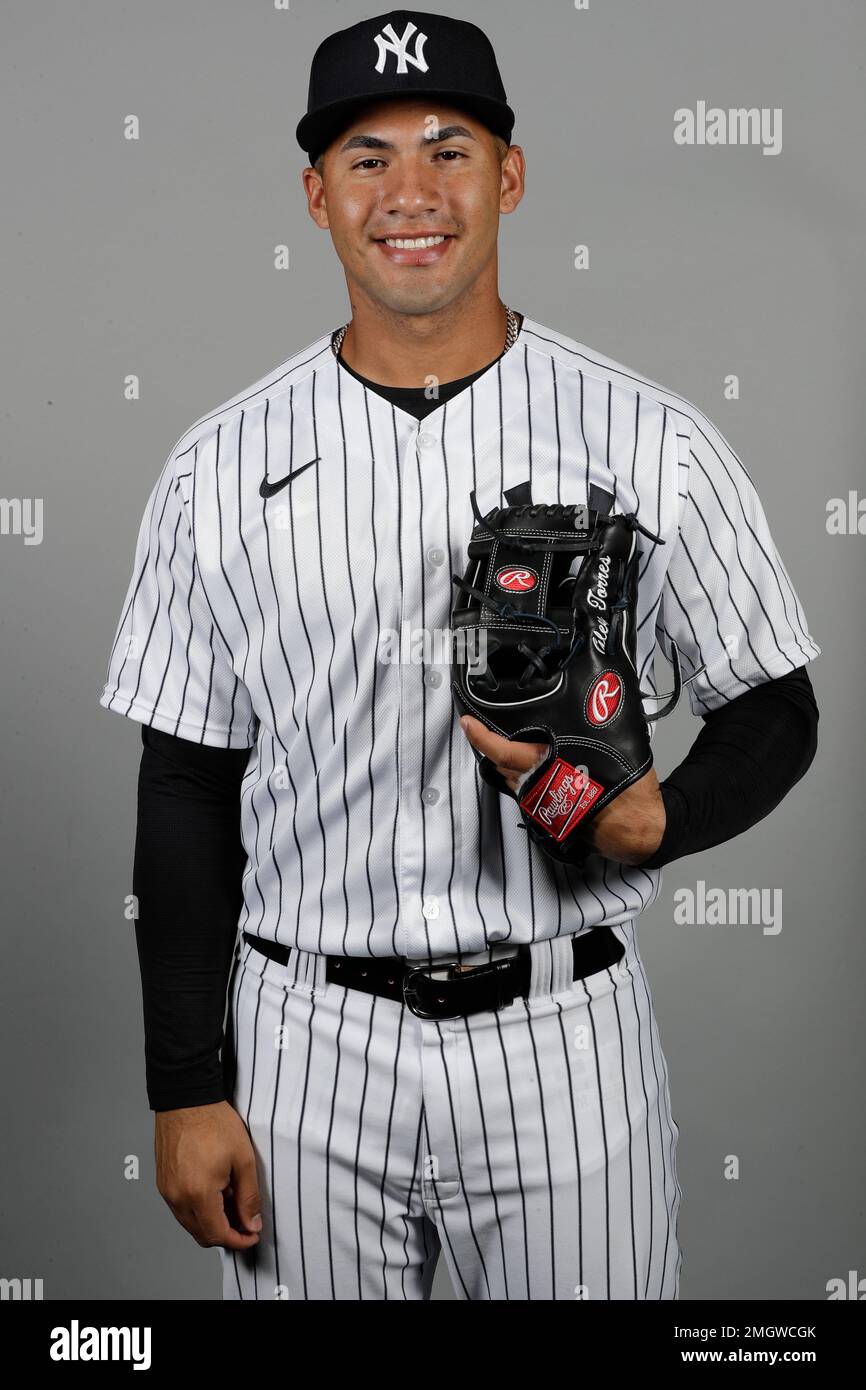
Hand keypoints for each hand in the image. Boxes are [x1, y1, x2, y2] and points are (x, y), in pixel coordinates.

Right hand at [155, 1100, 262, 1250]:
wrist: (186, 1099)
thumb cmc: (213, 1122)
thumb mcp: (242, 1159)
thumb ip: (249, 1197)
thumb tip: (251, 1223)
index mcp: (198, 1194)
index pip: (217, 1235)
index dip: (238, 1240)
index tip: (251, 1235)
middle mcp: (177, 1197)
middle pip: (202, 1234)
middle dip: (226, 1234)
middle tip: (246, 1221)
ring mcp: (167, 1191)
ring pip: (190, 1223)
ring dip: (211, 1222)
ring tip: (232, 1201)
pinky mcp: (163, 1182)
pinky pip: (181, 1209)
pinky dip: (199, 1210)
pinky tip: (215, 1192)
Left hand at [458, 716, 664, 864]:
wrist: (634, 828)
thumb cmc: (624, 786)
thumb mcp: (611, 742)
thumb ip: (590, 721)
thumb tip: (593, 694)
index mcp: (546, 765)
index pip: (500, 750)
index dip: (480, 736)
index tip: (467, 722)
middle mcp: (535, 786)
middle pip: (500, 764)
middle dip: (490, 746)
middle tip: (485, 725)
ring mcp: (538, 803)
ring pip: (511, 778)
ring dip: (505, 762)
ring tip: (508, 740)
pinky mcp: (545, 813)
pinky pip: (525, 789)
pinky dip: (523, 775)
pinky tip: (535, 764)